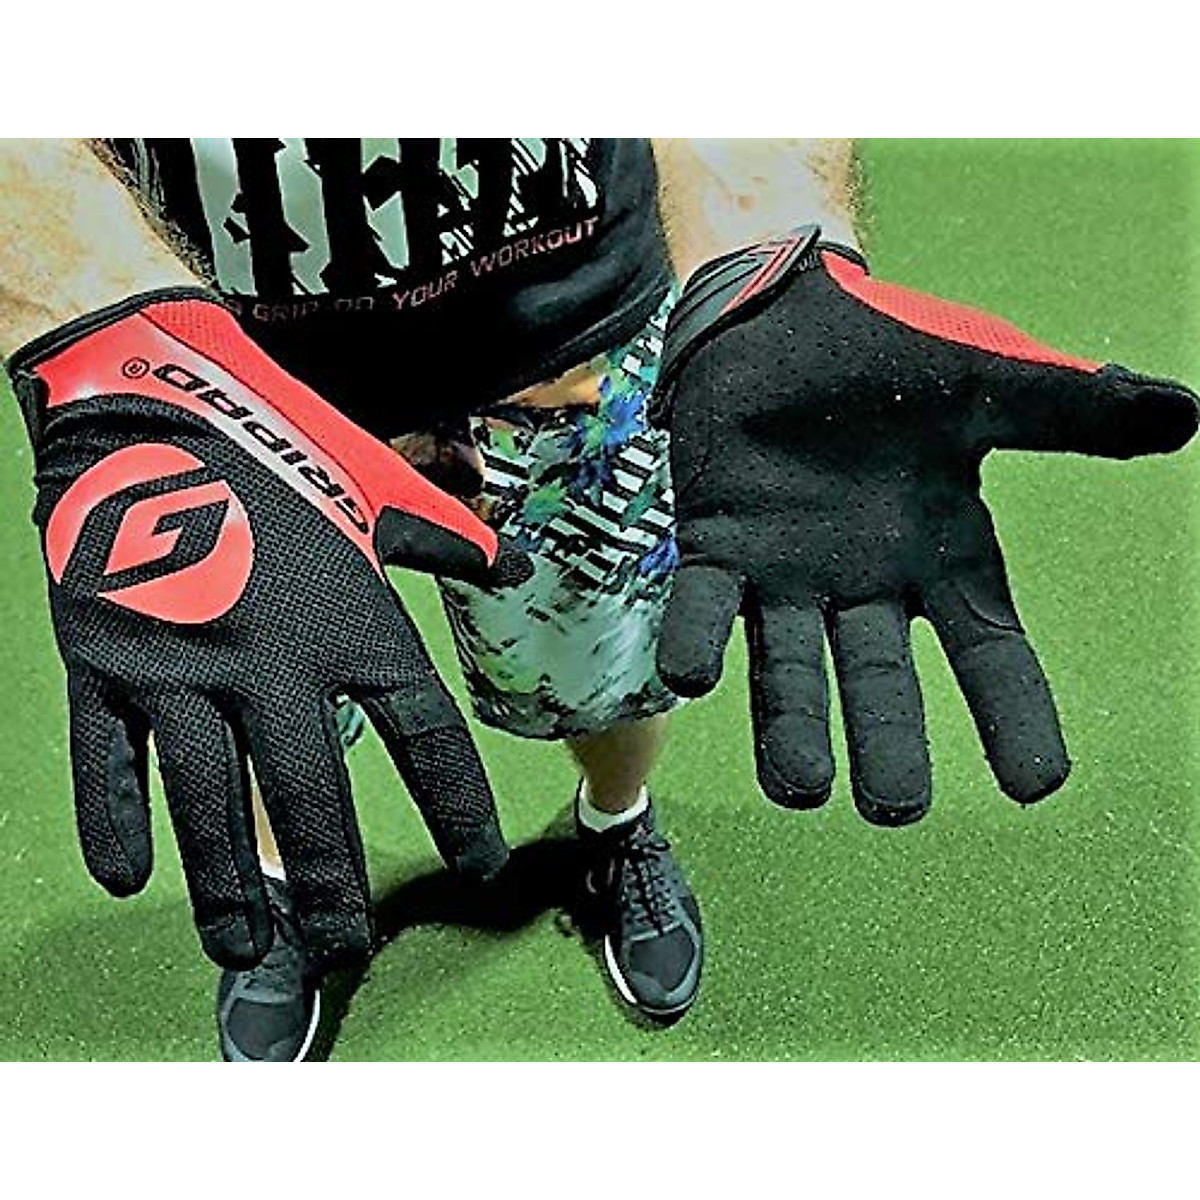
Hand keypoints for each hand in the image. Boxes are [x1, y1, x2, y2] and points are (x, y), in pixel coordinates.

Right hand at [8, 289, 528, 968]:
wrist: (153, 399)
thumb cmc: (280, 444)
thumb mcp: (381, 489)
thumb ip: (453, 541)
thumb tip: (524, 561)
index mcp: (352, 621)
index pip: (425, 738)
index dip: (458, 810)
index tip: (479, 868)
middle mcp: (274, 660)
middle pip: (314, 798)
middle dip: (332, 884)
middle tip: (346, 951)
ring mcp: (183, 666)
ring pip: (208, 802)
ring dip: (228, 885)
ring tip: (246, 950)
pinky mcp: (106, 661)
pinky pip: (107, 760)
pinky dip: (116, 821)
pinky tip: (130, 882)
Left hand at [654, 228, 1197, 823]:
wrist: (784, 320)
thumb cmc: (885, 360)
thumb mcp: (985, 387)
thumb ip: (1067, 413)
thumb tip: (1184, 415)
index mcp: (938, 559)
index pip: (986, 649)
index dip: (1012, 713)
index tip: (1036, 784)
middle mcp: (861, 585)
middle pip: (879, 680)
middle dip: (885, 741)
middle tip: (892, 809)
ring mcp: (785, 574)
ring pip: (789, 668)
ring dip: (792, 727)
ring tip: (799, 791)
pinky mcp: (717, 545)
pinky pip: (704, 605)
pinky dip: (696, 640)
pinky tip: (693, 679)